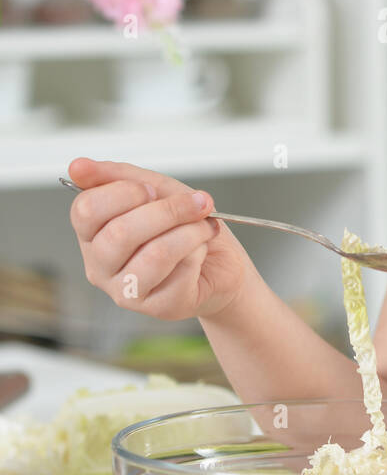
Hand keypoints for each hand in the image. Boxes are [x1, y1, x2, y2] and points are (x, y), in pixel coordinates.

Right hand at [67, 157, 253, 320]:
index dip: (125, 193)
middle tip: (196, 203)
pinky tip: (202, 251)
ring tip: (205, 226)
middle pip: (120, 232)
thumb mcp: (155, 189)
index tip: (153, 190)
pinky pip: (180, 272)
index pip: (86, 211)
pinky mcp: (158, 308)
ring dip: (190, 231)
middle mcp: (101, 266)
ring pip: (155, 253)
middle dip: (168, 210)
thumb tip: (77, 166)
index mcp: (93, 234)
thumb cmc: (184, 226)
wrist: (221, 263)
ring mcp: (126, 291)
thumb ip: (117, 176)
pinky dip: (200, 251)